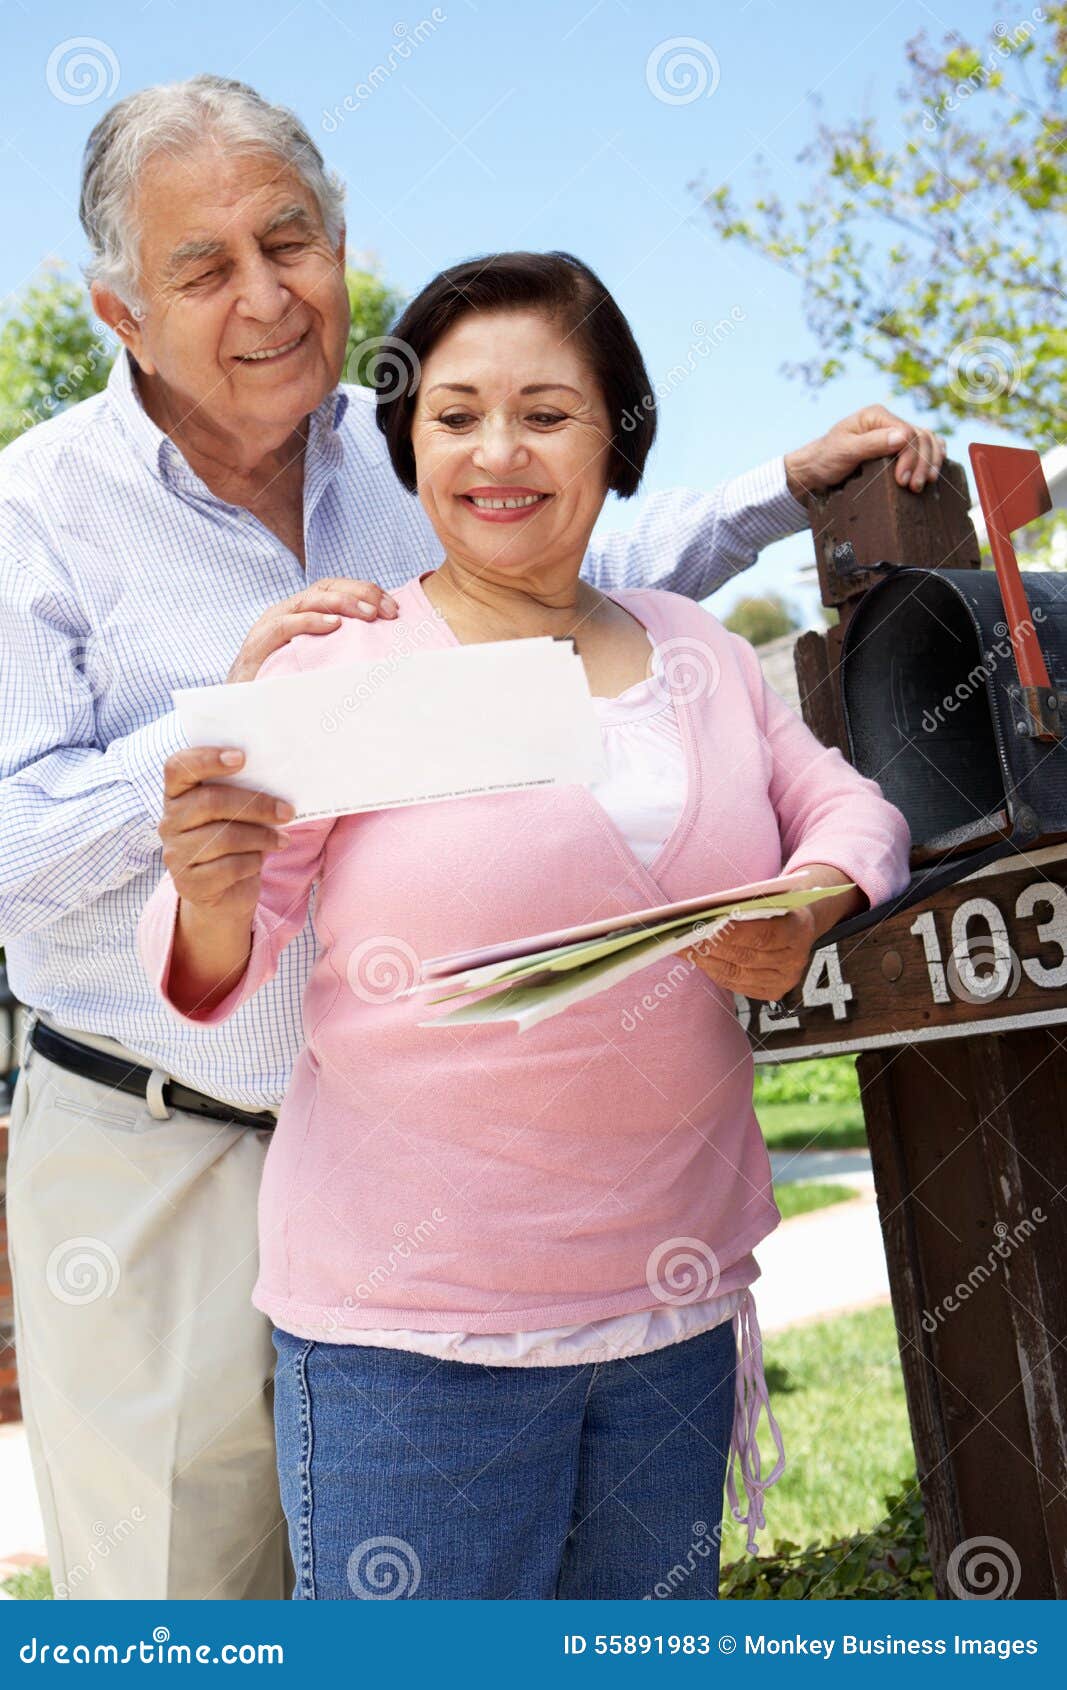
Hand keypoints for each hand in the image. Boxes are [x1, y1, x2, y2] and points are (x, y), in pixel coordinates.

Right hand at [159, 747, 292, 922]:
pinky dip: (252, 863)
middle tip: (287, 811)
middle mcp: (170, 822)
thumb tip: (278, 780)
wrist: (225, 893)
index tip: (242, 757)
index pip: (178, 768)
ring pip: (224, 837)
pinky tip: (260, 861)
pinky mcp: (188, 883)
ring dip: (262, 836)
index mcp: (177, 795)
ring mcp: (175, 854)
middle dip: (255, 804)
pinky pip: (228, 867)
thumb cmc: (235, 842)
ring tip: (283, 839)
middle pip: (210, 802)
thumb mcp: (235, 814)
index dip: (206, 758)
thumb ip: (243, 792)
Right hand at [227, 578, 398, 682]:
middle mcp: (286, 613)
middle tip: (388, 610)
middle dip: (360, 593)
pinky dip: (309, 621)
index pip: (336, 590)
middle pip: (325, 589)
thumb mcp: (317, 666)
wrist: (237, 709)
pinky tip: (333, 625)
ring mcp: (269, 626)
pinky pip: (283, 626)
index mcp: (301, 614)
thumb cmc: (282, 688)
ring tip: (368, 613)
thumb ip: (339, 652)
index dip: (365, 592)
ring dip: (342, 603)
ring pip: (308, 601)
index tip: (394, 609)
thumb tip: (382, 654)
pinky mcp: (256, 646)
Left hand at [682, 908, 817, 1001]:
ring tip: (682, 949)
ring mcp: (784, 980)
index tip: (705, 927)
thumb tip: (705, 914)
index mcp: (798, 930)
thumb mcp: (769, 897)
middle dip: (710, 947)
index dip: (733, 934)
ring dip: (705, 961)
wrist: (800, 926)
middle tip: (682, 938)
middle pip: (745, 957)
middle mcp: (794, 960)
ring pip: (737, 974)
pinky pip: (736, 984)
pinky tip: (698, 959)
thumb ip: (745, 905)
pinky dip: (714, 971)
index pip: (763, 935)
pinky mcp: (773, 992)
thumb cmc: (777, 906)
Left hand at [784, 405, 945, 504]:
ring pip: (927, 441)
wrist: (816, 471)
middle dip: (922, 462)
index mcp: (877, 415)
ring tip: (924, 484)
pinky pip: (924, 447)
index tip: (903, 481)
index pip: (908, 433)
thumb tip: (903, 437)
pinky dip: (933, 457)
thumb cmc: (826, 459)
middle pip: (921, 437)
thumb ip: (871, 444)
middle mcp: (889, 422)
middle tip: (915, 487)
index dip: (911, 457)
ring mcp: (895, 434)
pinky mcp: (897, 449)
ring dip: (931, 462)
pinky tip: (934, 470)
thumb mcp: (844, 451)